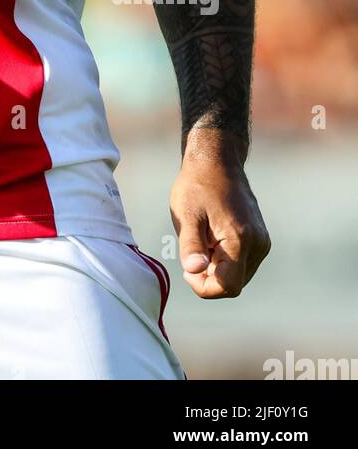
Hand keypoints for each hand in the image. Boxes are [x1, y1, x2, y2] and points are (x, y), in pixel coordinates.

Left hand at [169, 147, 270, 298]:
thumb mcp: (186, 214)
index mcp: (240, 240)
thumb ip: (190, 245)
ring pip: (238, 275)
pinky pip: (243, 263)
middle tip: (192, 249)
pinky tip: (212, 237)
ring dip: (217, 268)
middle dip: (209, 276)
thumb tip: (194, 270)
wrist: (217, 161)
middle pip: (234, 284)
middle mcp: (258, 244)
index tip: (187, 269)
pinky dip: (225, 259)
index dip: (204, 287)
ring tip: (203, 239)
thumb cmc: (197, 186)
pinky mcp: (261, 239)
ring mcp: (262, 242)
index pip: (228, 287)